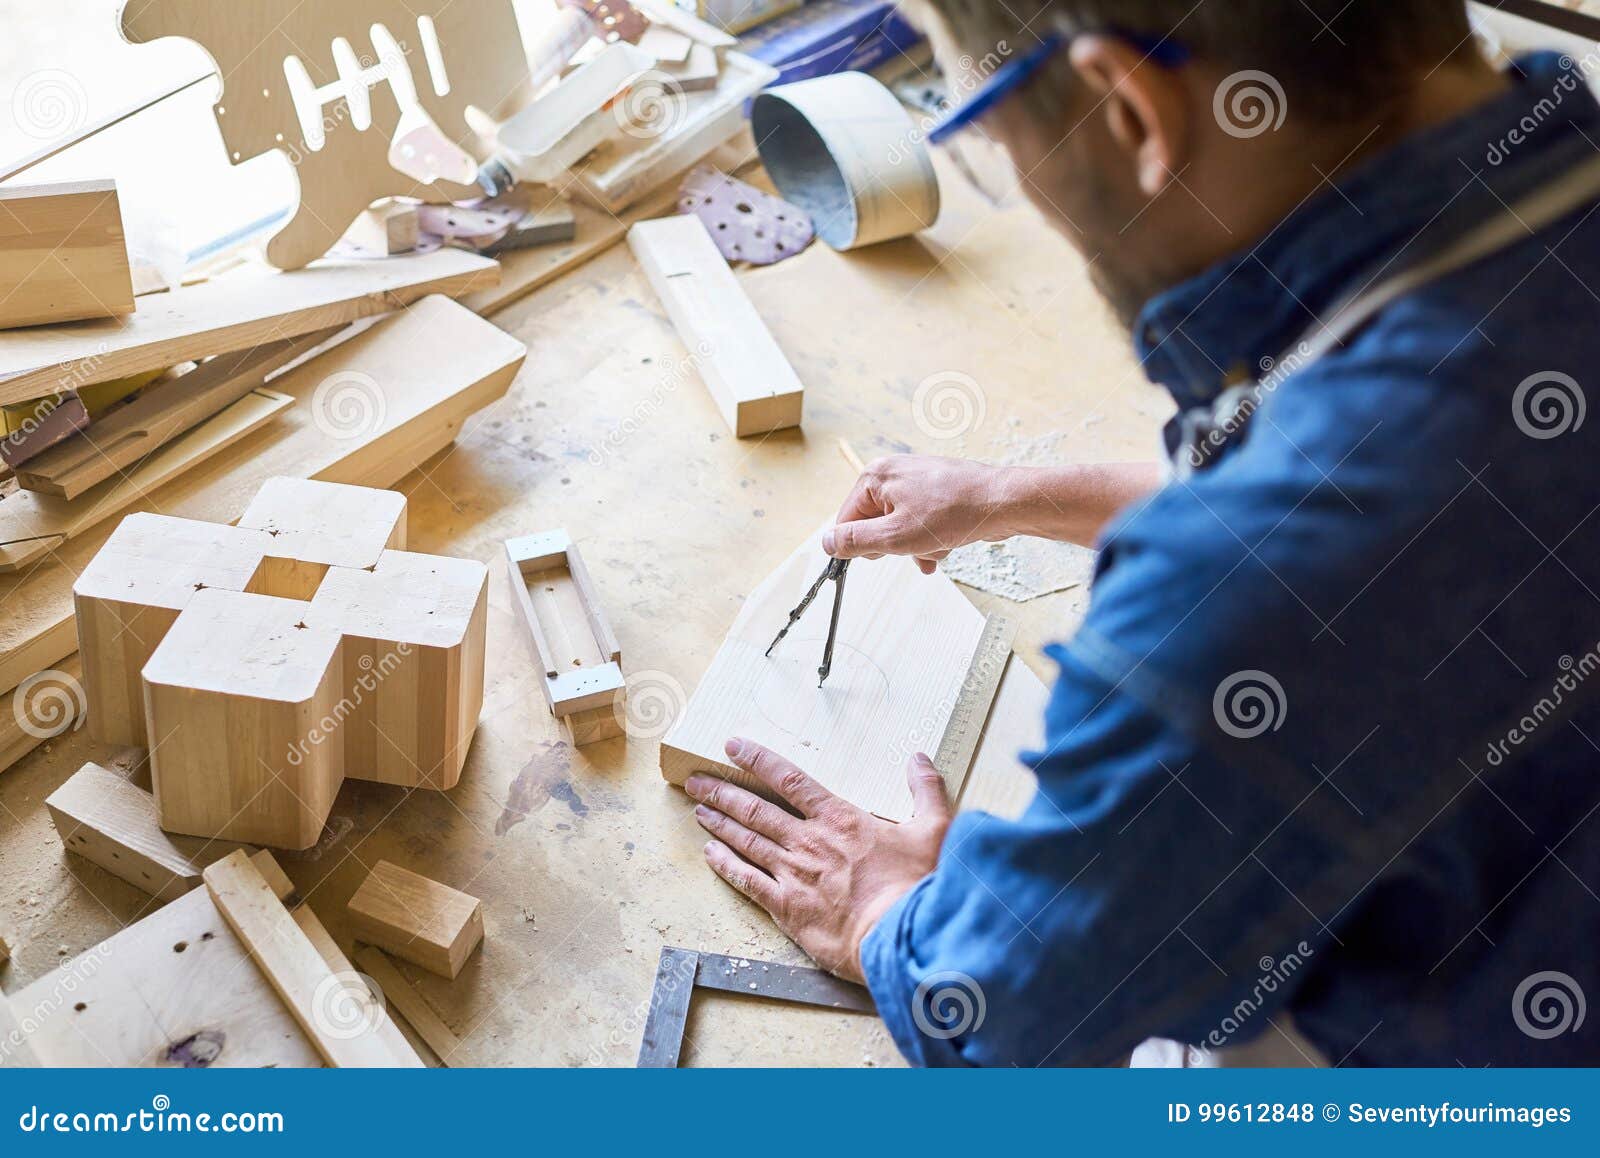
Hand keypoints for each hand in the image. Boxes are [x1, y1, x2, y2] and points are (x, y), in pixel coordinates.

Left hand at [686, 738, 951, 982]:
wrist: (902, 937)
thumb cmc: (919, 886)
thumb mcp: (934, 830)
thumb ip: (925, 790)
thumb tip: (918, 759)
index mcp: (841, 819)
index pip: (790, 780)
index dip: (758, 760)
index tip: (733, 745)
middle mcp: (809, 841)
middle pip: (756, 809)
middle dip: (724, 791)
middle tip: (698, 779)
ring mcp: (794, 874)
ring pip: (746, 840)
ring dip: (720, 823)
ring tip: (699, 809)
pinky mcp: (788, 908)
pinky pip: (747, 881)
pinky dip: (726, 865)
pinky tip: (710, 854)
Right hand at [824, 455, 1016, 573]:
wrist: (1002, 503)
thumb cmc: (954, 512)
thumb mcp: (895, 536)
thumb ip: (857, 541)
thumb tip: (827, 543)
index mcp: (875, 476)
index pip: (847, 519)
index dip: (861, 545)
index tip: (879, 557)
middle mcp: (893, 473)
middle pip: (874, 523)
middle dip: (894, 545)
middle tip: (913, 546)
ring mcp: (916, 481)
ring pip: (900, 527)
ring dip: (915, 546)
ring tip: (936, 546)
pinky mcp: (935, 491)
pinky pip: (920, 523)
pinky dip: (930, 539)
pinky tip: (945, 545)